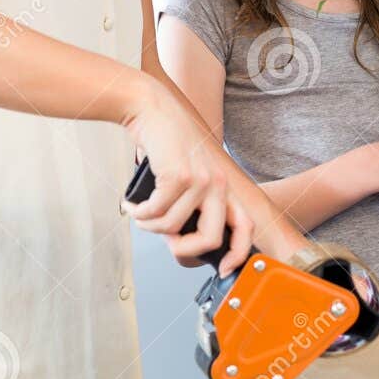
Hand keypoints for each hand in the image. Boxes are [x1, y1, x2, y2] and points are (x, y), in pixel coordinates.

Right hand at [121, 84, 254, 277]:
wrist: (153, 110)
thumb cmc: (168, 144)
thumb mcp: (191, 174)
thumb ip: (195, 204)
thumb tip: (181, 241)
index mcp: (225, 186)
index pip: (246, 226)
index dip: (238, 253)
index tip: (224, 268)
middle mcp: (219, 183)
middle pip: (211, 239)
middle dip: (185, 250)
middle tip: (167, 242)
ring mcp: (200, 180)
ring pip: (173, 228)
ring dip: (150, 226)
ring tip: (141, 213)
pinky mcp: (178, 176)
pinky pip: (155, 213)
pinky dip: (139, 214)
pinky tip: (133, 204)